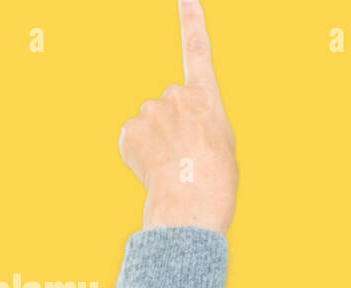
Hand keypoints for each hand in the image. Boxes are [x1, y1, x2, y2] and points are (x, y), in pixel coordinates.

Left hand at [118, 0, 236, 232]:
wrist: (191, 202)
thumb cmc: (215, 181)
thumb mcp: (221, 145)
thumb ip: (197, 122)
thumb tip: (168, 128)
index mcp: (205, 98)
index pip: (198, 51)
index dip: (191, 21)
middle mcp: (175, 95)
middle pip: (169, 106)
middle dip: (173, 127)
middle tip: (187, 157)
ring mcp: (149, 111)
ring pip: (150, 124)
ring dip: (157, 143)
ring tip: (172, 168)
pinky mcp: (129, 131)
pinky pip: (134, 141)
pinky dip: (141, 156)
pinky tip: (154, 171)